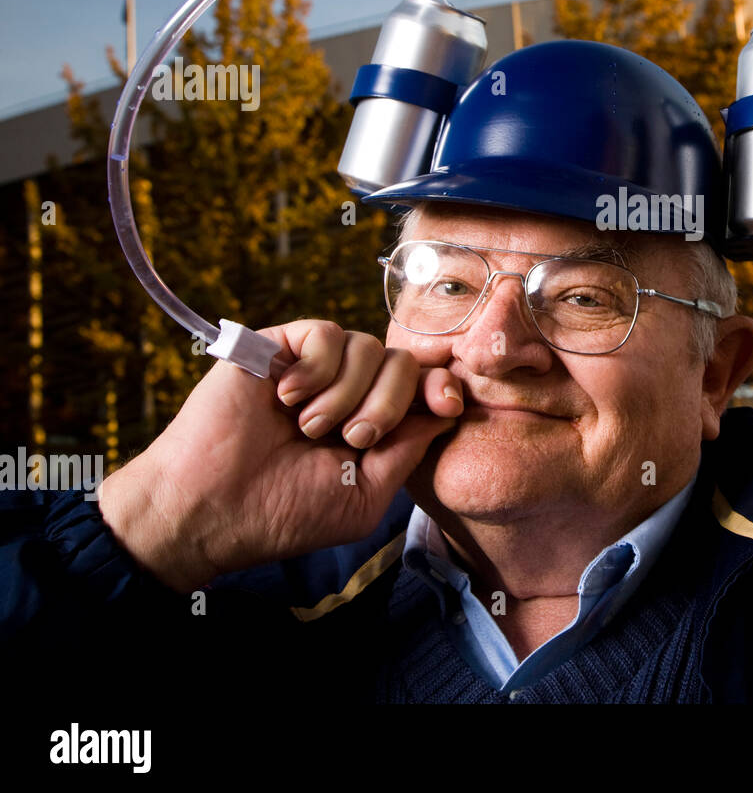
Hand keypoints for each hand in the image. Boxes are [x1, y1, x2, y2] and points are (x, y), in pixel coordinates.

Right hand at [99, 320, 462, 592]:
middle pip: (403, 363)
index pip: (424, 387)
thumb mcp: (363, 496)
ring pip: (368, 346)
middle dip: (389, 403)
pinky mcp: (278, 348)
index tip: (447, 404)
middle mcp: (347, 390)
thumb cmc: (284, 513)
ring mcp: (314, 368)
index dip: (442, 387)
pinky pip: (325, 332)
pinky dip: (316, 368)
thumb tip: (445, 411)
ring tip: (309, 429)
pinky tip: (288, 399)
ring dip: (346, 394)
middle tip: (353, 440)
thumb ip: (407, 453)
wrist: (212, 509)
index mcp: (371, 424)